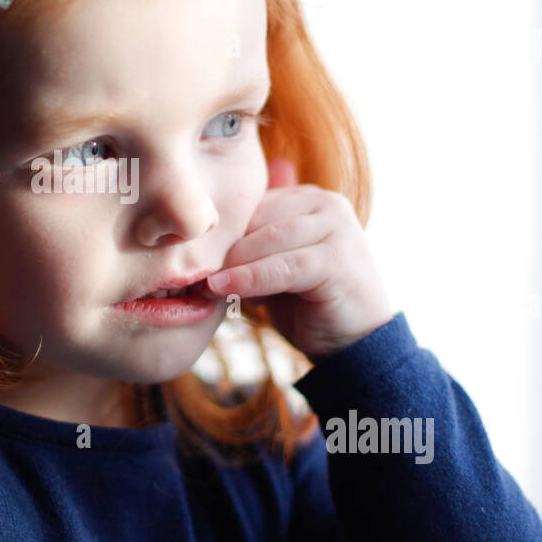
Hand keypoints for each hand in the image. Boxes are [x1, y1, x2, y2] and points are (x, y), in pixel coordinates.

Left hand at [206, 158, 394, 362]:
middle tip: (188, 270)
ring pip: (267, 239)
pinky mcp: (337, 259)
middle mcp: (326, 204)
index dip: (220, 230)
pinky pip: (282, 267)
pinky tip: (223, 289)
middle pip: (257, 217)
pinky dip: (249, 279)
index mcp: (308, 199)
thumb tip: (196, 236)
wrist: (356, 342)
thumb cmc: (308, 303)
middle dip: (223, 246)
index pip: (251, 204)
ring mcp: (337, 228)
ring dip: (232, 264)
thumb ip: (249, 245)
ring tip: (204, 282)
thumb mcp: (273, 267)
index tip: (185, 253)